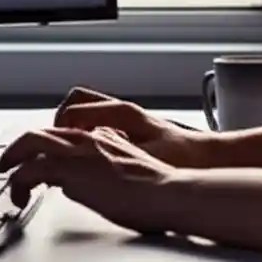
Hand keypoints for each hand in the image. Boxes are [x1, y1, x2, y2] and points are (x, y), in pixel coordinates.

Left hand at [0, 126, 179, 234]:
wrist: (168, 192)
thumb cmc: (157, 188)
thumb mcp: (129, 166)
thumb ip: (109, 162)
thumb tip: (91, 174)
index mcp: (101, 135)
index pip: (62, 133)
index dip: (45, 146)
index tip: (37, 160)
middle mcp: (86, 137)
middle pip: (41, 132)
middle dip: (19, 147)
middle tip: (8, 163)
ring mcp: (76, 150)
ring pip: (30, 143)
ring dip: (14, 160)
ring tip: (7, 179)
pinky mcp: (69, 169)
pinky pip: (30, 170)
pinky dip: (18, 182)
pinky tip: (19, 195)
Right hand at [54, 87, 211, 167]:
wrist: (209, 159)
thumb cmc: (184, 159)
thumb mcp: (148, 159)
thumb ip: (115, 157)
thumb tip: (85, 160)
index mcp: (123, 114)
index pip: (74, 108)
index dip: (57, 129)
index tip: (52, 149)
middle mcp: (122, 112)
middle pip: (76, 101)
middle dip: (60, 124)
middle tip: (56, 148)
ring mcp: (125, 119)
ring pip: (86, 112)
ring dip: (74, 130)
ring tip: (71, 154)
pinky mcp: (129, 130)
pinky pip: (97, 125)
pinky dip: (87, 137)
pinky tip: (92, 158)